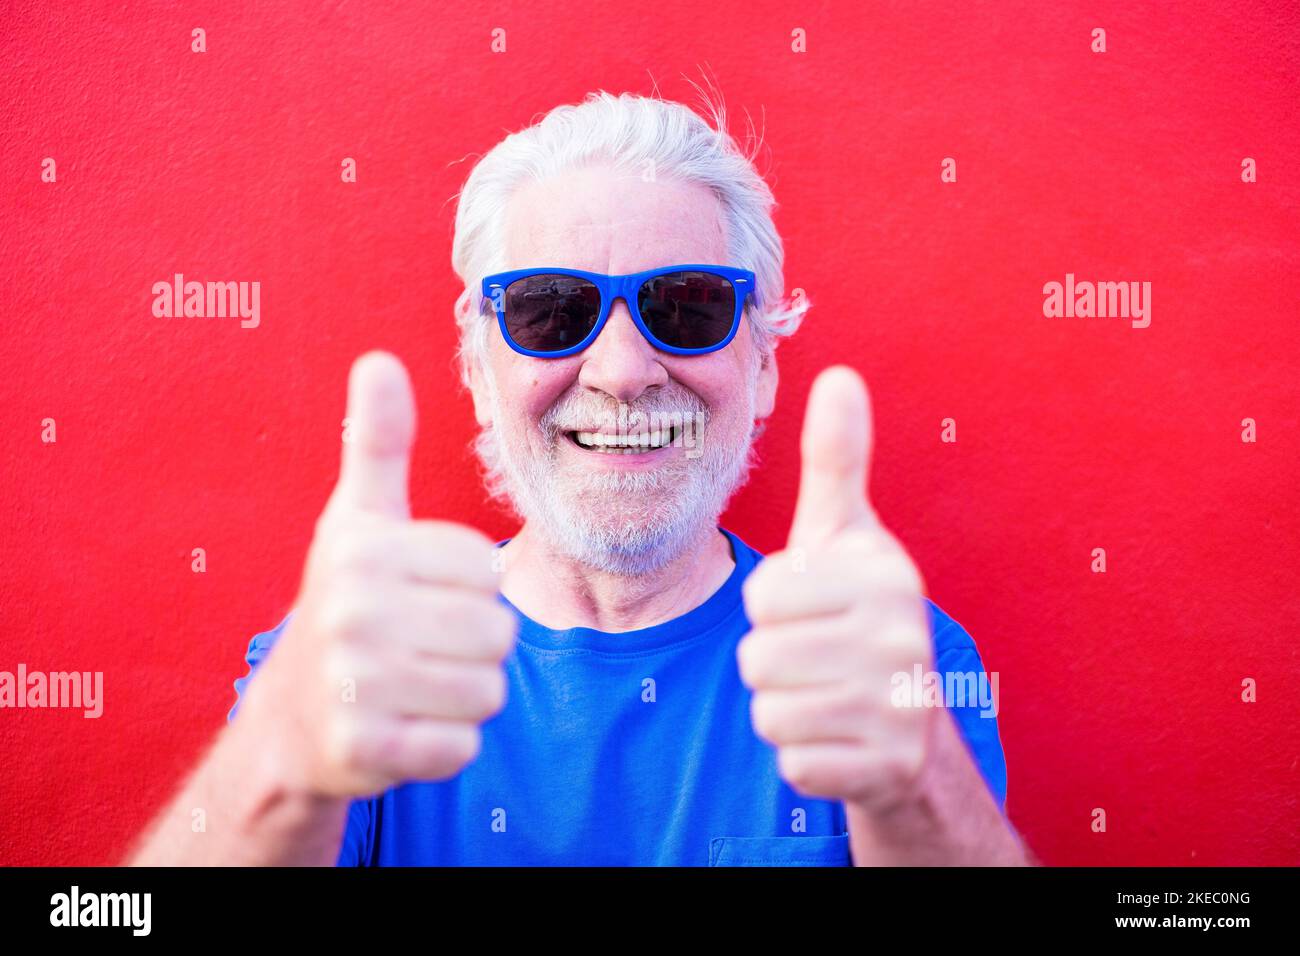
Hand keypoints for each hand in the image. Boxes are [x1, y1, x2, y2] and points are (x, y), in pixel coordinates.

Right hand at [238, 351, 517, 798]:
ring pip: (487, 691)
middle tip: (423, 647)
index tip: (421, 596)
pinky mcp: (359, 750)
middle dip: (474, 647)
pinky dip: (446, 745)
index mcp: (363, 549)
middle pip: (497, 633)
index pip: (487, 571)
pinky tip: (406, 728)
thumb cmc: (345, 602)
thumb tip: (379, 359)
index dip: (469, 590)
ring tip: (417, 685)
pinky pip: (461, 748)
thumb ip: (377, 444)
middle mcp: (351, 612)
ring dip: (465, 697)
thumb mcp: (359, 520)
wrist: (290, 718)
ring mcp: (351, 684)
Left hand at [738, 366, 934, 812]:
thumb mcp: (846, 537)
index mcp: (885, 573)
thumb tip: (839, 374)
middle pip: (757, 655)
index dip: (773, 606)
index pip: (762, 593)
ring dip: (786, 708)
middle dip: (775, 662)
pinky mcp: (886, 769)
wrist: (909, 726)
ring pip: (768, 710)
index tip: (816, 608)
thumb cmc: (858, 616)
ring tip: (830, 695)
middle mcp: (902, 637)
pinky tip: (841, 738)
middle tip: (822, 659)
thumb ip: (836, 461)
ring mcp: (899, 708)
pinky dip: (805, 756)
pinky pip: (792, 761)